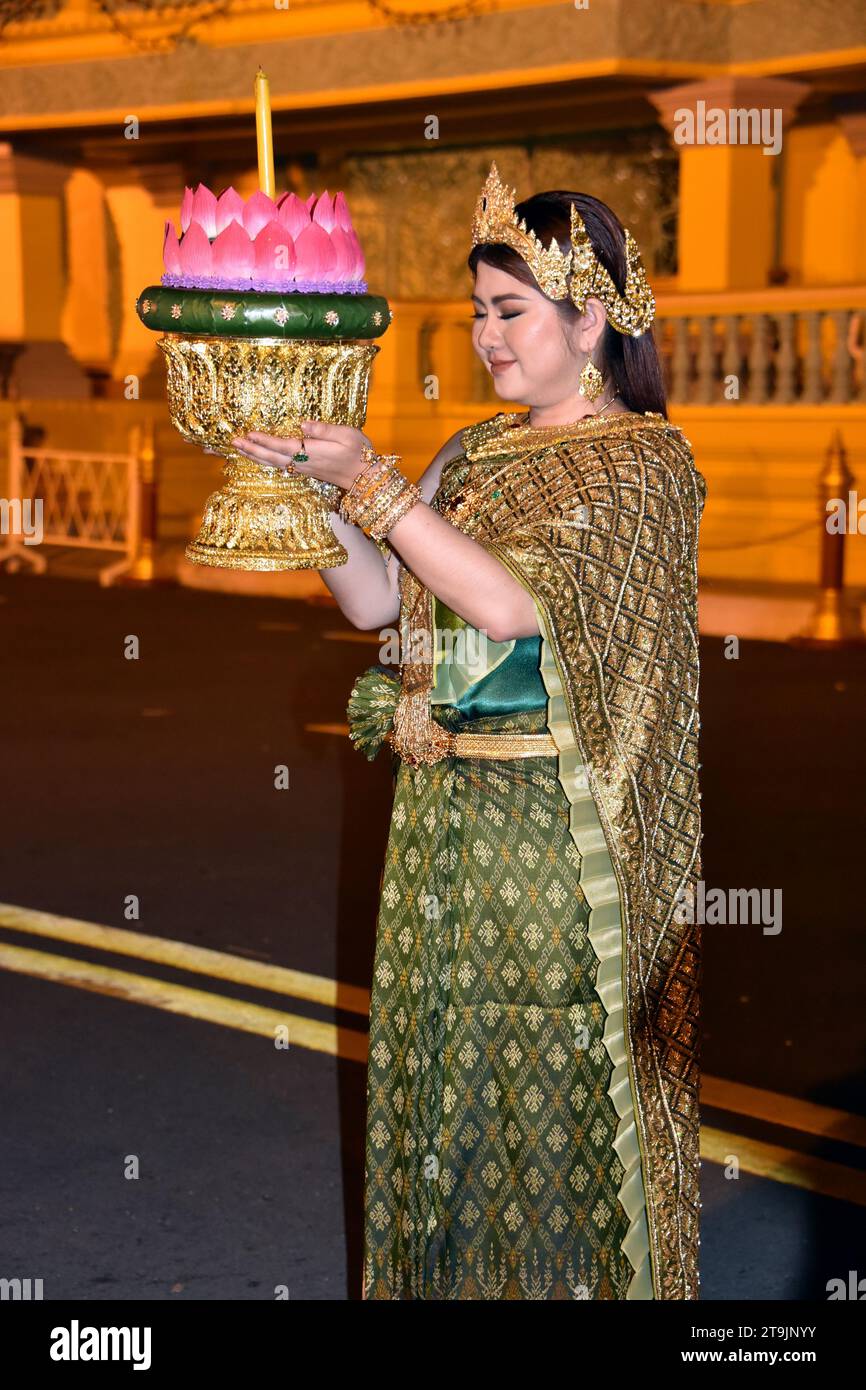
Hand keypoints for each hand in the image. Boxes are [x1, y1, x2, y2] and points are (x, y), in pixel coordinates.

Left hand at [231, 420, 373, 490]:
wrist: (365, 477)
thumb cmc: (359, 452)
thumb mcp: (347, 435)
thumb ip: (324, 429)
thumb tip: (303, 424)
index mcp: (311, 452)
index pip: (282, 446)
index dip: (264, 441)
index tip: (249, 433)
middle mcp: (303, 463)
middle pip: (272, 457)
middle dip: (252, 449)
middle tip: (234, 441)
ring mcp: (303, 469)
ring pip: (273, 463)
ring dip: (255, 456)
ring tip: (240, 449)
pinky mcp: (305, 471)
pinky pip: (280, 466)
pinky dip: (266, 461)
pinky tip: (259, 457)